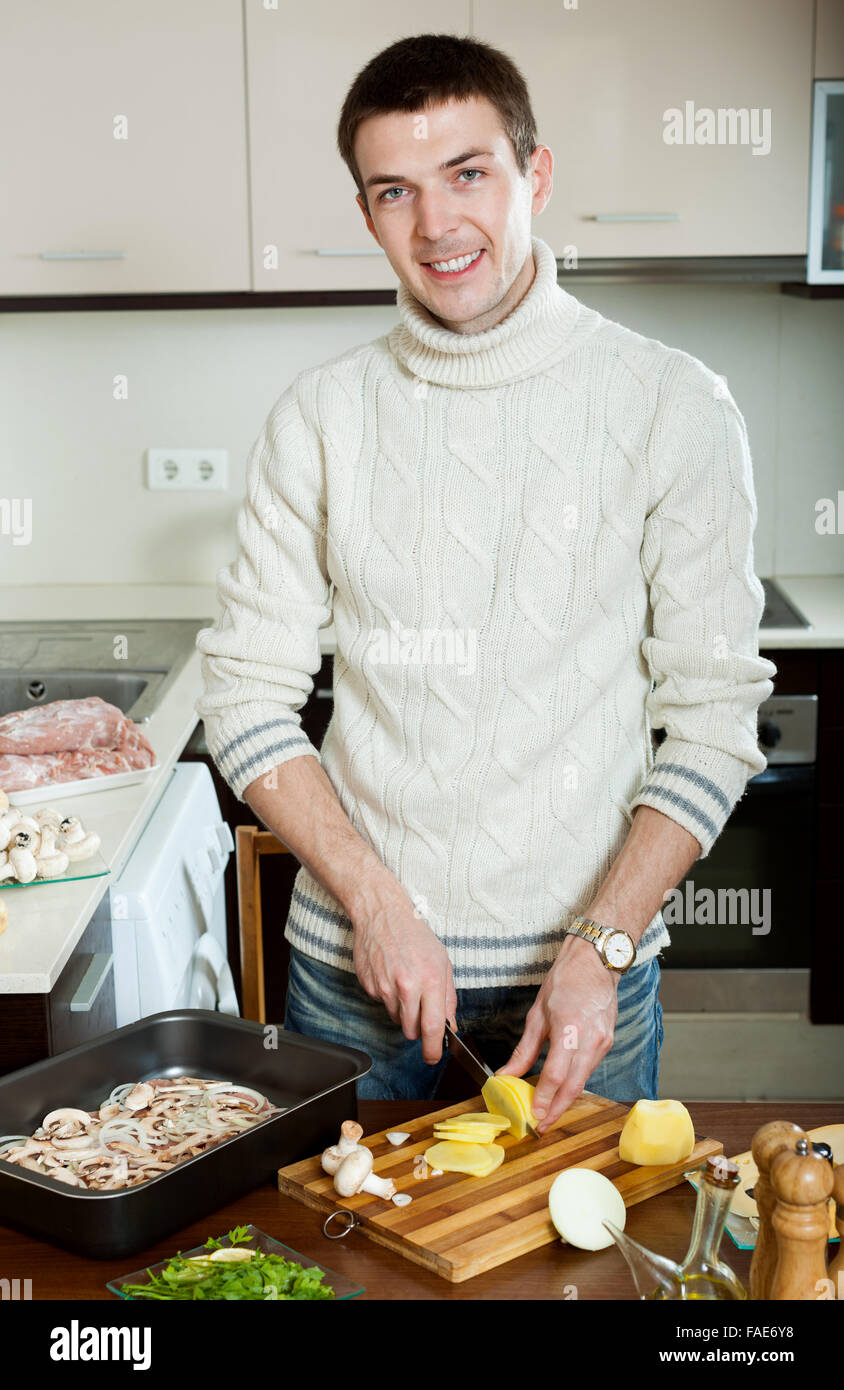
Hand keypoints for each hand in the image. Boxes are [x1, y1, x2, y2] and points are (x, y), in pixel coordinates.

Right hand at [350, 878, 457, 1064]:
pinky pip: (383, 1004)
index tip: (433, 1057)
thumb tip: (450, 1025)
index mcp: (430, 980)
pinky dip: (389, 997)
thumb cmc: (415, 936)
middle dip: (418, 1029)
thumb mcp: (443, 962)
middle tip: (421, 1011)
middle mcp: (407, 986)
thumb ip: (448, 997)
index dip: (433, 1049)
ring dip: (403, 1011)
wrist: (383, 915)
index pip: (433, 1027)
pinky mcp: (370, 986)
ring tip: (406, 984)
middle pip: (411, 1031)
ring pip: (396, 1019)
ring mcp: (385, 987)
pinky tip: (391, 976)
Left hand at [497, 937, 618, 1132]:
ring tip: (548, 1113)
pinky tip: (562, 1090)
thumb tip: (506, 1074)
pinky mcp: (607, 1043)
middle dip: (557, 1110)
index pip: (556, 1073)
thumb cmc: (565, 981)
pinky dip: (575, 1083)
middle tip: (541, 1126)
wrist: (596, 963)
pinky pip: (589, 1069)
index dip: (545, 1097)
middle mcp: (590, 1039)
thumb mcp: (537, 1014)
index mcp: (569, 1029)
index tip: (534, 1114)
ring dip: (566, 1099)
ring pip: (583, 1080)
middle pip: (574, 1086)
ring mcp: (602, 1042)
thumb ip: (524, 1049)